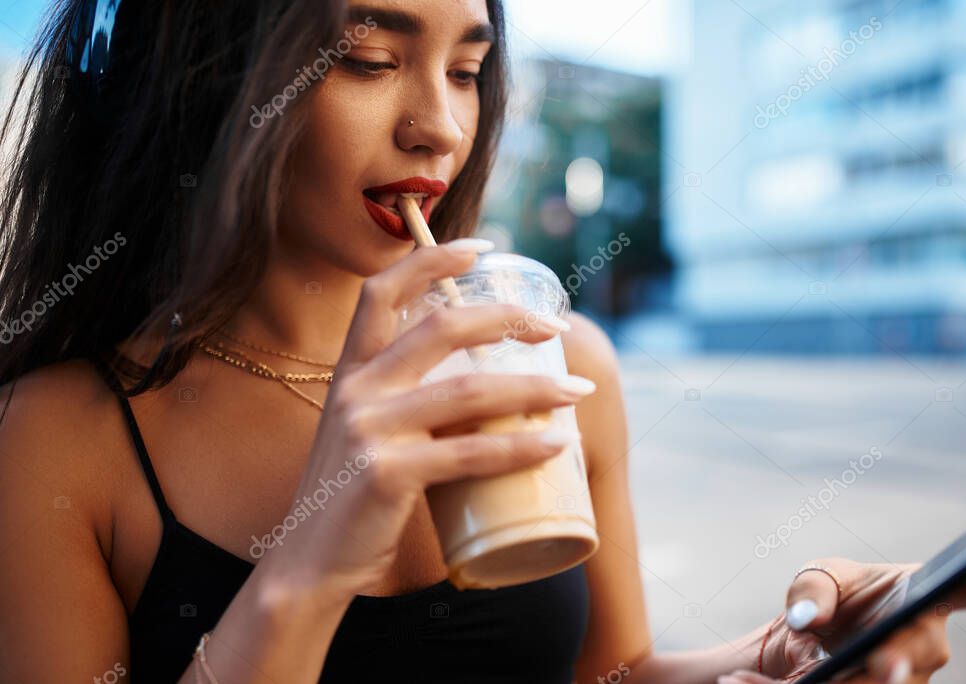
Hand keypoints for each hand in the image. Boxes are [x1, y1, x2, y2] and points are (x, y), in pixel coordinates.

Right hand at [258, 242, 590, 596]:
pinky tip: (556, 445)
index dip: (431, 260)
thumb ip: (410, 402)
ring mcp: (369, 430)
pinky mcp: (387, 474)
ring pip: (469, 390)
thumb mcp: (368, 432)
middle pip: (441, 327)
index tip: (482, 247)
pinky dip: (521, 447)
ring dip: (535, 386)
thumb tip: (488, 386)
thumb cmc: (354, 495)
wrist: (311, 562)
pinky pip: (470, 453)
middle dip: (507, 318)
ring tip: (578, 392)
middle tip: (556, 326)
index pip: (381, 292)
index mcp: (350, 372)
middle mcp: (356, 390)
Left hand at [718, 557, 965, 683]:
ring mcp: (904, 678)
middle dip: (895, 663)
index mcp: (922, 596)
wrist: (816, 637)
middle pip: (914, 656)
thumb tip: (809, 619)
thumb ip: (813, 588)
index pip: (964, 588)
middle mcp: (925, 645)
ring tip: (758, 678)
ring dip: (815, 683)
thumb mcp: (816, 579)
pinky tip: (747, 682)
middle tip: (879, 664)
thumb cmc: (831, 596)